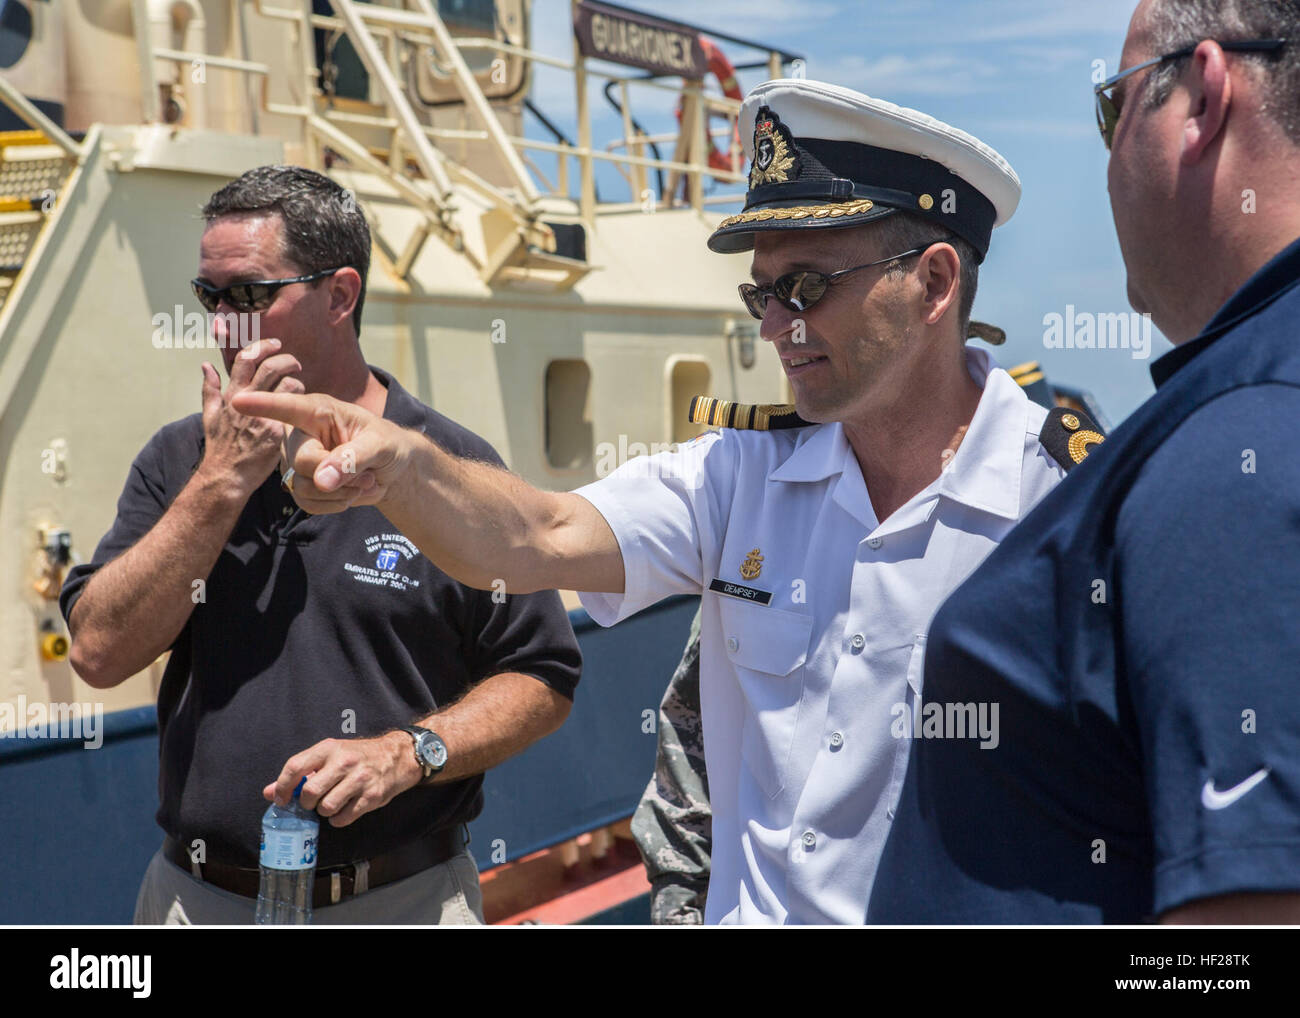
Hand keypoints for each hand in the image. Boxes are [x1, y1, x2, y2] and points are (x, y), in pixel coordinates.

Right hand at [199, 339, 303, 494]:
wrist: (227, 476)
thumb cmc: (220, 447)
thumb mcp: (209, 416)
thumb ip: (209, 388)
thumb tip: (206, 365)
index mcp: (232, 394)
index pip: (246, 358)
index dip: (262, 346)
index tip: (274, 344)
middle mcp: (246, 400)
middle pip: (270, 366)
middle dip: (286, 359)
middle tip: (294, 363)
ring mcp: (262, 415)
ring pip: (287, 384)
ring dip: (296, 381)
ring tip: (299, 385)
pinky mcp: (275, 430)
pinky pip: (294, 408)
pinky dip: (300, 402)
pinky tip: (302, 407)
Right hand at [230, 389, 410, 513]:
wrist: (392, 469)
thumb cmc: (387, 445)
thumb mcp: (381, 445)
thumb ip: (353, 458)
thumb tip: (322, 480)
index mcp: (319, 411)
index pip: (287, 408)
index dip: (263, 405)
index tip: (238, 401)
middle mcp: (303, 435)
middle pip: (301, 461)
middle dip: (338, 475)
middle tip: (369, 475)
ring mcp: (299, 461)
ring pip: (303, 487)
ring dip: (340, 493)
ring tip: (364, 481)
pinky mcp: (303, 485)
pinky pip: (307, 503)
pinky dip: (335, 505)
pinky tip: (351, 493)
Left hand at [264, 733, 420, 827]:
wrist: (396, 756)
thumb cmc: (357, 757)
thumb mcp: (329, 756)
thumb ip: (300, 772)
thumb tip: (269, 793)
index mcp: (329, 748)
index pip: (295, 766)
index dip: (282, 786)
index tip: (280, 799)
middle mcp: (344, 762)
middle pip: (309, 792)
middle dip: (305, 803)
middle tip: (311, 802)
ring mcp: (359, 779)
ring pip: (326, 807)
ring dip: (323, 811)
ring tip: (330, 803)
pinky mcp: (371, 796)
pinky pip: (343, 818)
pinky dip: (338, 819)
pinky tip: (344, 809)